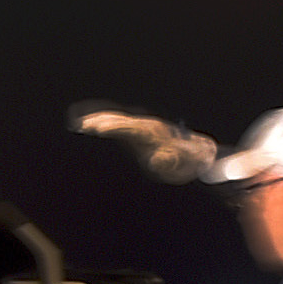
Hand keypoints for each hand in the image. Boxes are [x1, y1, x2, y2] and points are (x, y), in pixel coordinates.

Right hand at [71, 106, 219, 183]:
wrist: (201, 153)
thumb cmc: (191, 161)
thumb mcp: (183, 164)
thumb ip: (172, 160)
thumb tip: (159, 158)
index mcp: (154, 132)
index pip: (130, 127)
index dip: (114, 127)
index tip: (98, 128)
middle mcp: (148, 126)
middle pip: (121, 120)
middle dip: (103, 121)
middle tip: (83, 125)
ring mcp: (145, 127)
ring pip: (119, 120)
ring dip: (101, 120)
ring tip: (82, 124)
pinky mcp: (142, 132)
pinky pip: (121, 124)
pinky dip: (107, 122)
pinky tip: (95, 125)